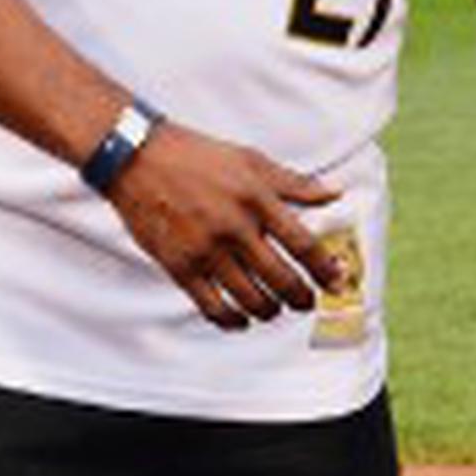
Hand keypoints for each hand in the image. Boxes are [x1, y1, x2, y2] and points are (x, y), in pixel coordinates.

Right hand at [105, 119, 342, 328]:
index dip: (325, 269)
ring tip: (276, 309)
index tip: (337, 282)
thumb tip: (335, 192)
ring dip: (270, 310)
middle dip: (301, 296)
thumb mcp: (252, 160)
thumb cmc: (199, 156)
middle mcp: (234, 228)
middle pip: (281, 278)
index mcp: (257, 199)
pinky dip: (232, 320)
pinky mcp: (178, 266)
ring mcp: (205, 250)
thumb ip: (295, 183)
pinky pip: (211, 306)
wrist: (138, 160)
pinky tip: (242, 320)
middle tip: (308, 301)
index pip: (302, 244)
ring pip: (249, 298)